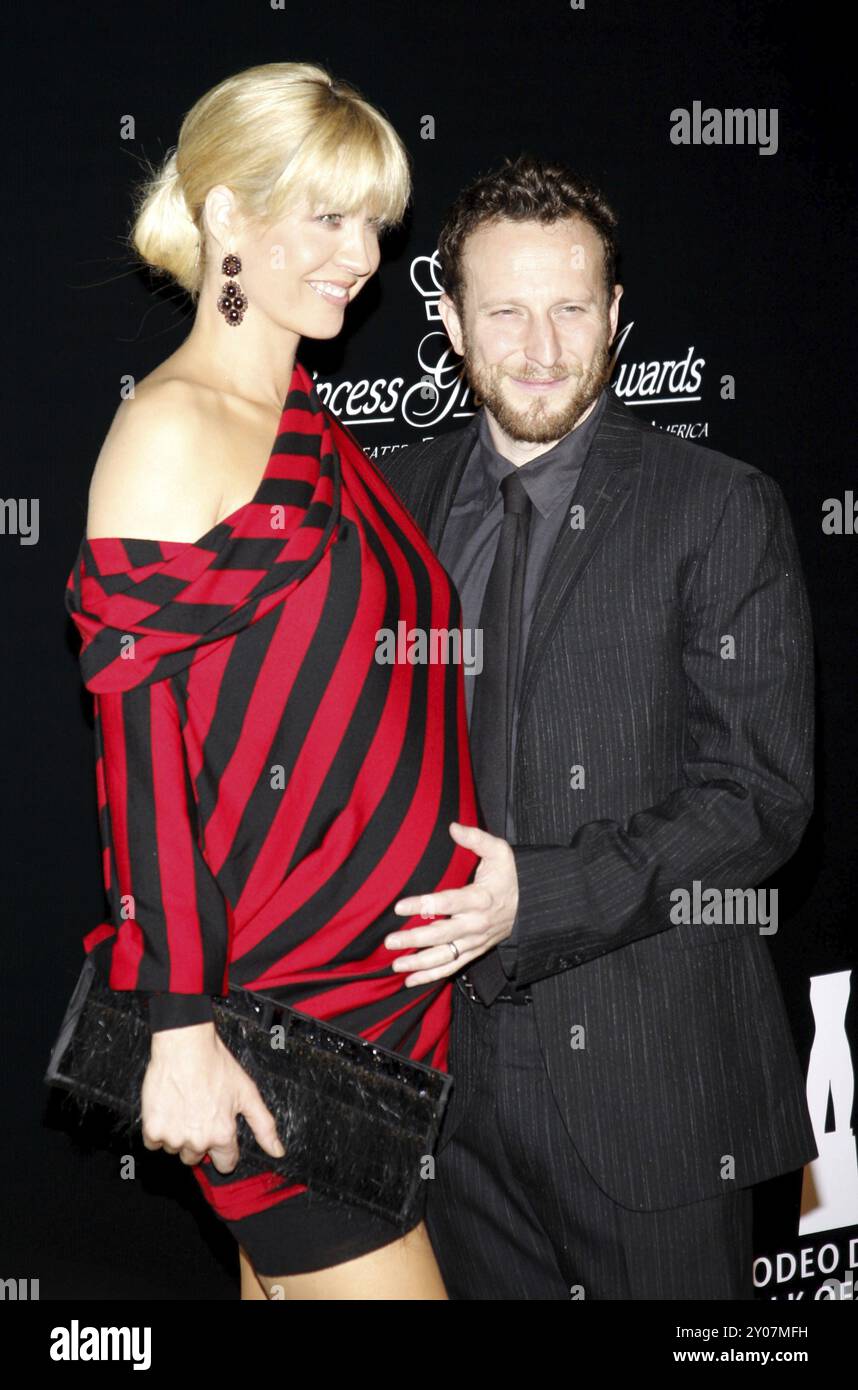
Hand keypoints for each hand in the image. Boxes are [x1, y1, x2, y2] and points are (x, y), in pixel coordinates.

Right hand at [142, 1023, 285, 1172]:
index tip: (218, 1137)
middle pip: (197, 1157)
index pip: (225, 1164)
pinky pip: (153, 1142)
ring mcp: (174, 1137)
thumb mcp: (247, 1093)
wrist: (184, 1047)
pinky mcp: (152, 1130)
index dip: (224, 1151)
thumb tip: (277, 1151)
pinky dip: (158, 1130)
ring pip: (175, 1149)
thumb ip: (264, 1126)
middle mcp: (198, 1141)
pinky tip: (167, 1109)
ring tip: (183, 1107)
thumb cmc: (215, 1065)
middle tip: (199, 1113)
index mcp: (223, 1134)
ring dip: (178, 1135)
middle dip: (199, 1140)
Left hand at [385, 822, 517, 985]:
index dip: (423, 904)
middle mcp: (476, 923)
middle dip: (414, 939)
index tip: (399, 907)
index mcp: (480, 898)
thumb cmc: (509, 876)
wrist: (531, 904)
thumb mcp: (499, 852)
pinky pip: (451, 967)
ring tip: (395, 965)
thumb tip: (453, 827)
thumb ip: (476, 839)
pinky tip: (410, 981)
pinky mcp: (474, 951)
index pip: (447, 903)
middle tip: (390, 940)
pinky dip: (431, 976)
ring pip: (444, 956)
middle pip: (441, 934)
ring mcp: (475, 941)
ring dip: (418, 963)